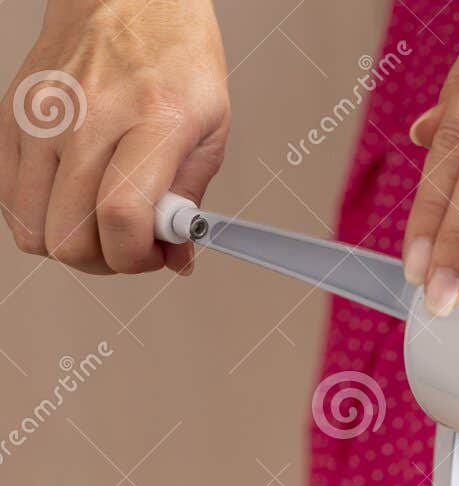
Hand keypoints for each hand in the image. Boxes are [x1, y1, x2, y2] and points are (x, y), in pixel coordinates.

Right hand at [0, 0, 228, 274]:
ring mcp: (42, 118)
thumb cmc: (174, 60)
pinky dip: (40, 216)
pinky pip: (9, 198)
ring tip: (101, 224)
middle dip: (105, 259)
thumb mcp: (211, 131)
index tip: (153, 254)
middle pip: (70, 233)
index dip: (135, 256)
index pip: (123, 215)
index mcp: (152, 121)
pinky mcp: (11, 118)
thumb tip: (176, 257)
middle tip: (129, 244)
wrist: (127, 1)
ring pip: (31, 225)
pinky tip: (73, 200)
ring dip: (70, 243)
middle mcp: (88, 118)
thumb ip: (191, 200)